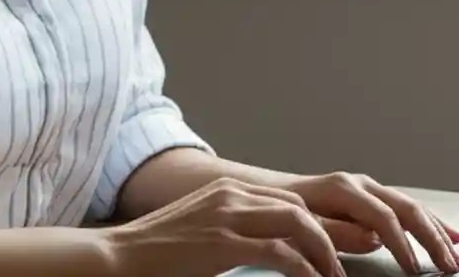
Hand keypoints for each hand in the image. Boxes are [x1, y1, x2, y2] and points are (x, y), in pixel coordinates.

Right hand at [104, 176, 346, 276]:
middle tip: (336, 270)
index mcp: (227, 188)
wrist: (122, 254)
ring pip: (298, 225)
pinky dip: (303, 270)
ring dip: (322, 255)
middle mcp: (231, 194)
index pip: (288, 201)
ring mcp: (228, 215)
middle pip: (299, 209)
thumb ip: (234, 231)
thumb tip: (271, 250)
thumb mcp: (203, 230)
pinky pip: (280, 253)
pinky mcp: (223, 243)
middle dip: (327, 239)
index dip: (315, 227)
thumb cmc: (159, 251)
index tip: (327, 253)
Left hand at [282, 172, 458, 274]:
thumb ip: (337, 231)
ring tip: (458, 256)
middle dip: (432, 239)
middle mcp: (361, 184)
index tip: (413, 270)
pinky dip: (430, 223)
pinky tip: (450, 235)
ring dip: (437, 232)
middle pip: (407, 209)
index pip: (384, 217)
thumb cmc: (283, 210)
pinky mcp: (371, 197)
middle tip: (450, 267)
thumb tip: (374, 240)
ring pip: (413, 208)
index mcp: (345, 189)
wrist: (269, 192)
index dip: (401, 245)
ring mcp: (368, 189)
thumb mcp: (303, 223)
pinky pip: (407, 210)